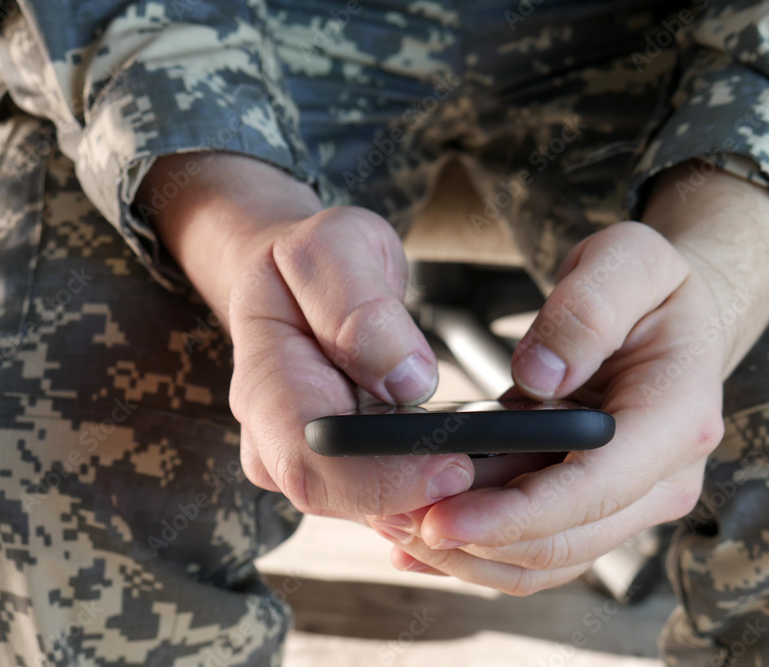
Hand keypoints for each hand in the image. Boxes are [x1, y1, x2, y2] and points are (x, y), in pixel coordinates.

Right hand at [138, 153, 473, 518]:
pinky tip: (484, 469)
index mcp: (264, 382)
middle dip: (422, 499)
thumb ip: (359, 307)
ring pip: (374, 510)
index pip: (310, 459)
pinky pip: (391, 499)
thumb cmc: (314, 262)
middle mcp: (275, 439)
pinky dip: (437, 491)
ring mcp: (308, 461)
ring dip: (438, 502)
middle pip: (343, 501)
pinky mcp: (343, 470)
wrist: (297, 280)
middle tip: (496, 478)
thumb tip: (406, 381)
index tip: (454, 466)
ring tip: (504, 471)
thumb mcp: (332, 249)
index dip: (382, 478)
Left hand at [367, 163, 768, 591]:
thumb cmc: (650, 285)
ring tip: (392, 527)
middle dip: (475, 543)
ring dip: (468, 557)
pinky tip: (419, 540)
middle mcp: (663, 478)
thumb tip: (539, 376)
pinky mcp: (598, 509)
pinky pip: (537, 549)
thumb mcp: (629, 261)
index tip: (440, 517)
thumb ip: (587, 311)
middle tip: (390, 521)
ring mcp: (633, 502)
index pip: (594, 489)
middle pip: (563, 541)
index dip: (515, 514)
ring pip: (544, 560)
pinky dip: (479, 552)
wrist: (673, 319)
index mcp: (676, 419)